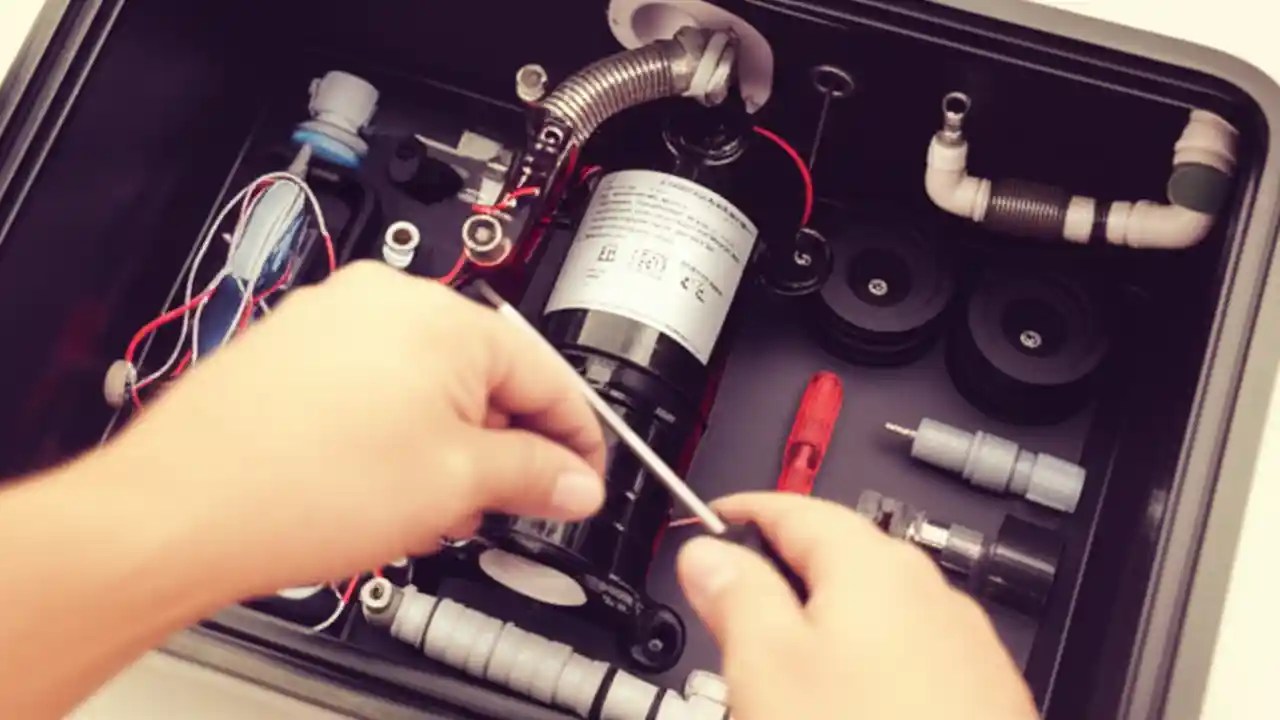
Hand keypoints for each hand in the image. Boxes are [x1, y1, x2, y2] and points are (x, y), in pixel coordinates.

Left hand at [100, 261, 606, 598]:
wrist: (182, 508)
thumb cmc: (295, 482)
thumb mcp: (453, 485)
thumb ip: (533, 477)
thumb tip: (573, 480)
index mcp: (441, 317)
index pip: (547, 375)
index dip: (577, 439)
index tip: (582, 478)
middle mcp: (385, 299)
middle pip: (486, 376)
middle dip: (502, 445)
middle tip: (503, 503)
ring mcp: (332, 318)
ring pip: (428, 383)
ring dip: (447, 443)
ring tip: (427, 504)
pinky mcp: (295, 347)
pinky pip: (375, 383)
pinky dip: (396, 430)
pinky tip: (380, 483)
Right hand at [677, 494, 1037, 719]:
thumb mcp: (770, 668)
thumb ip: (737, 596)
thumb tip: (710, 555)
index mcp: (877, 570)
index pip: (796, 510)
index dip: (741, 514)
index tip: (711, 524)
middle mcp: (932, 598)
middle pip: (840, 562)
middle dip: (781, 579)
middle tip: (730, 606)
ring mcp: (964, 652)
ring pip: (874, 620)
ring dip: (824, 633)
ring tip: (780, 681)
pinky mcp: (981, 702)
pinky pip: (907, 666)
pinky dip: (865, 676)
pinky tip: (846, 714)